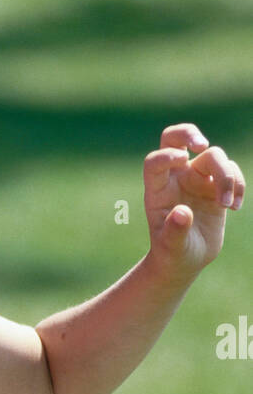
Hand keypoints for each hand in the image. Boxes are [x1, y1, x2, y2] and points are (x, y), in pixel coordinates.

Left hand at [143, 124, 244, 285]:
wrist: (186, 260)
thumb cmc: (172, 252)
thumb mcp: (171, 247)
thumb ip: (174, 231)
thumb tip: (182, 213)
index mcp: (157, 189)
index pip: (155, 162)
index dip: (166, 155)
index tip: (182, 159)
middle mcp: (176, 178)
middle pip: (177, 139)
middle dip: (188, 134)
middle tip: (201, 145)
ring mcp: (197, 178)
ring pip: (214, 156)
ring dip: (226, 176)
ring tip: (226, 205)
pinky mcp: (216, 185)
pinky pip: (231, 170)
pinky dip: (238, 184)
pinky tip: (234, 207)